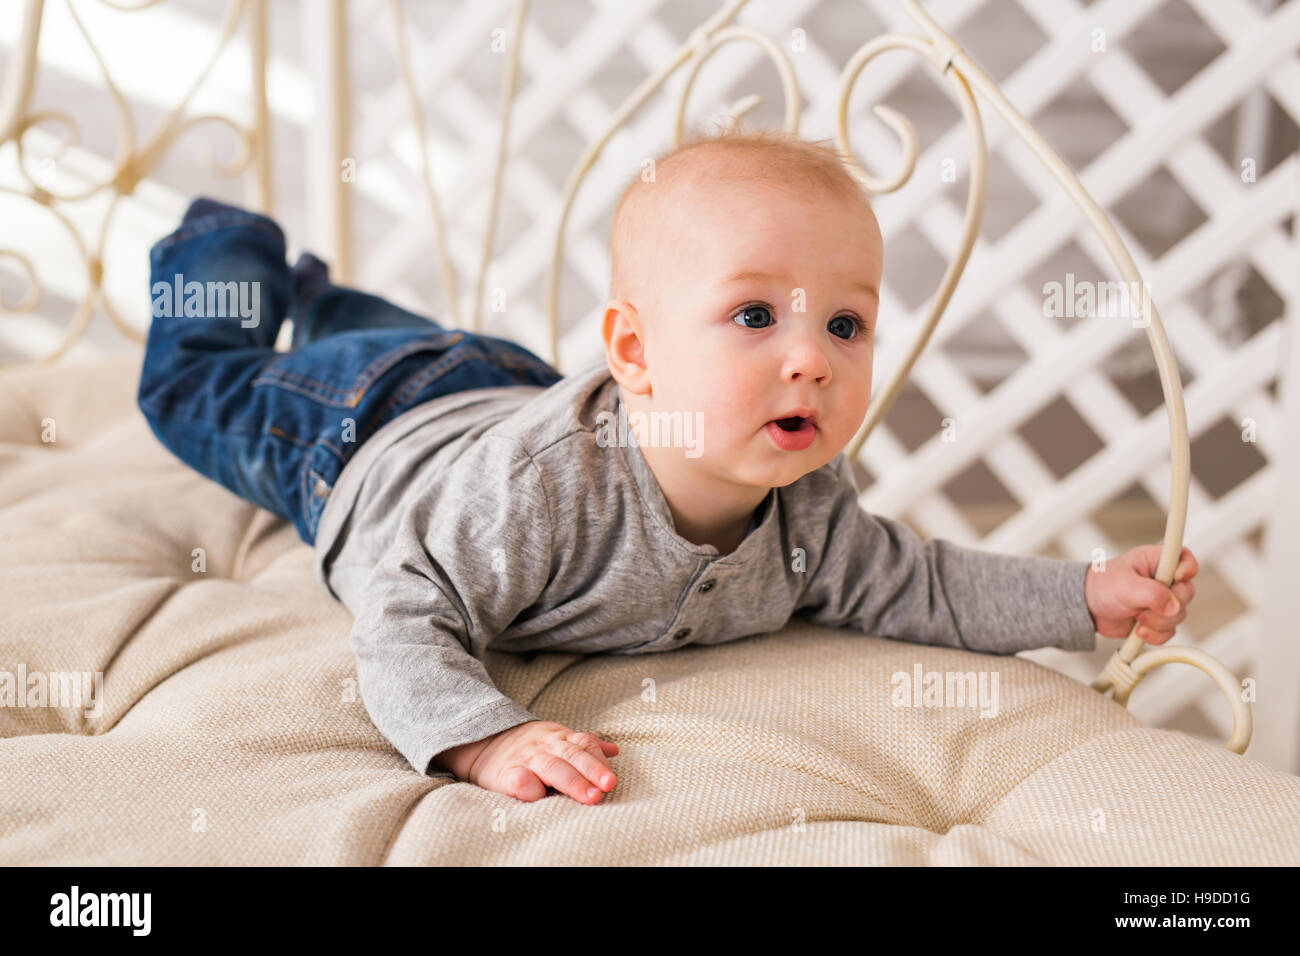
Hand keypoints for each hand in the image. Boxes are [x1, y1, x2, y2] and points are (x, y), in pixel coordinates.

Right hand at [464, 720, 618, 803]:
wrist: (482, 743)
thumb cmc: (528, 748)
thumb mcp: (556, 739)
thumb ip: (583, 746)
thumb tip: (614, 751)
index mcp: (559, 737)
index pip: (583, 744)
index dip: (599, 760)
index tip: (612, 779)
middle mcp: (545, 745)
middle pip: (572, 755)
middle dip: (592, 770)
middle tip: (607, 786)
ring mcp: (526, 759)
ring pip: (552, 767)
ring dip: (573, 782)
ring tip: (591, 797)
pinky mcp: (505, 774)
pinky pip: (520, 779)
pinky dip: (532, 787)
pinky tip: (543, 797)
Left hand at [1084, 544, 1197, 644]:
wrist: (1090, 608)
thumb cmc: (1102, 586)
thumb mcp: (1125, 585)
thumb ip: (1151, 593)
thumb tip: (1173, 606)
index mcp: (1156, 561)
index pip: (1185, 558)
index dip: (1187, 569)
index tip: (1175, 579)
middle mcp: (1164, 579)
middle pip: (1187, 593)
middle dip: (1167, 606)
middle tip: (1143, 608)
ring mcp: (1163, 600)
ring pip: (1179, 615)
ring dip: (1158, 622)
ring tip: (1136, 616)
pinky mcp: (1159, 618)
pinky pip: (1170, 631)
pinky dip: (1155, 634)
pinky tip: (1138, 629)